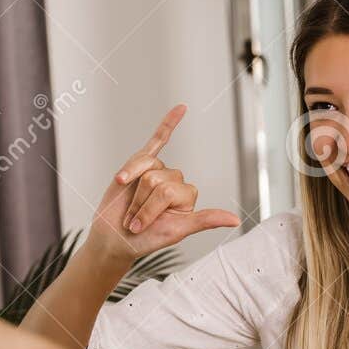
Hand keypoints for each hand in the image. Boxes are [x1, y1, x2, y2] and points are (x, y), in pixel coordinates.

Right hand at [83, 105, 239, 265]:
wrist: (113, 239)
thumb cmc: (143, 239)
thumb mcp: (176, 231)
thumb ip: (205, 219)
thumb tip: (235, 219)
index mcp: (186, 196)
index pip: (173, 191)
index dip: (154, 208)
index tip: (144, 226)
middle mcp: (174, 181)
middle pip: (160, 180)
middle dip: (143, 203)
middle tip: (135, 219)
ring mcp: (157, 171)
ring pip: (148, 169)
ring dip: (133, 192)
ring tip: (129, 209)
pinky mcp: (141, 164)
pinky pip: (158, 139)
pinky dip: (169, 123)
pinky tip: (181, 109)